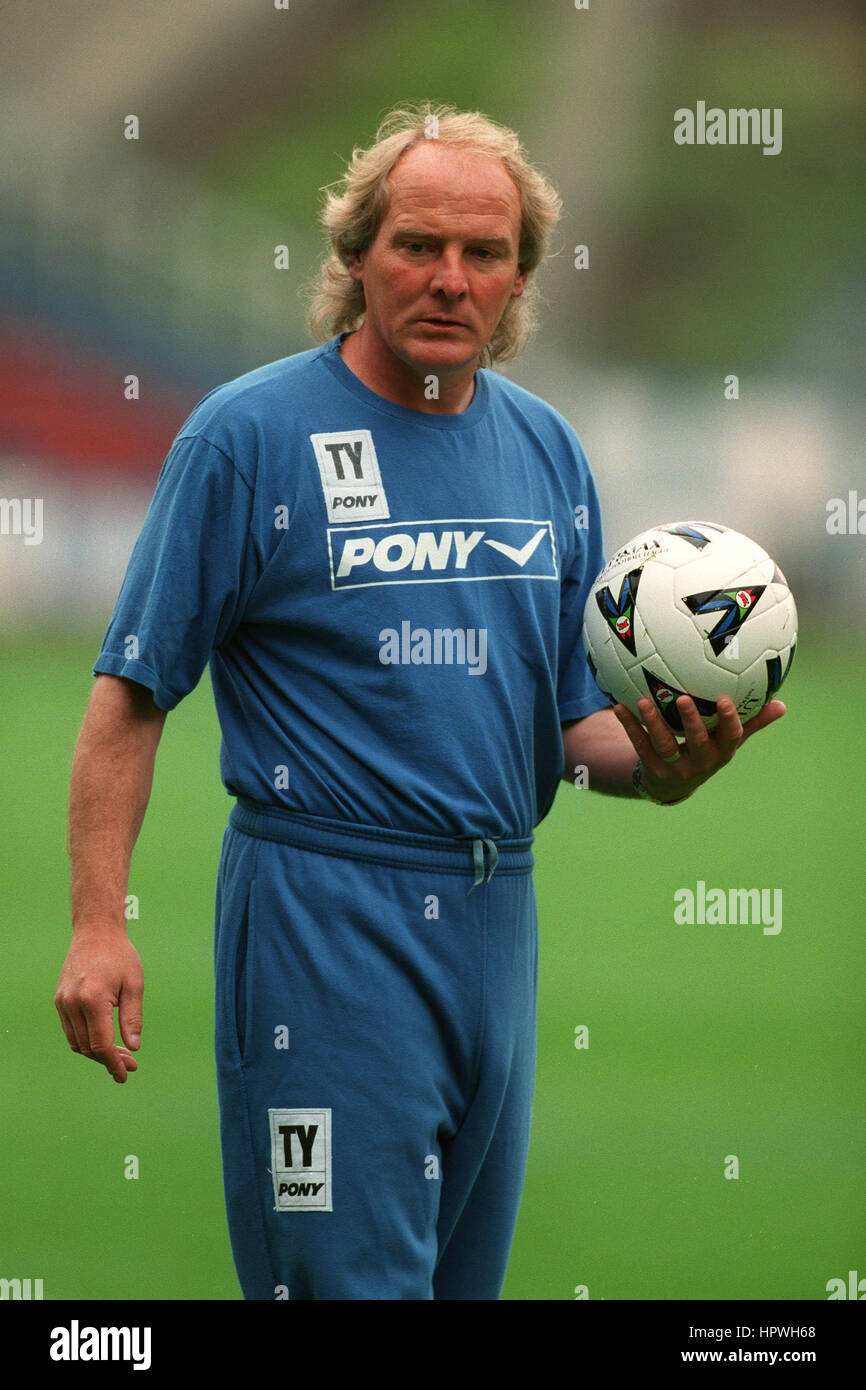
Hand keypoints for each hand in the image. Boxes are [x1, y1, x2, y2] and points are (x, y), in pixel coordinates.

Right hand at [55, 931, 142, 1083]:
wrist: (96, 932)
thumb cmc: (120, 956)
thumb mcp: (134, 985)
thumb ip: (132, 1018)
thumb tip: (133, 1047)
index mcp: (92, 999)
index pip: (101, 1044)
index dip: (113, 1063)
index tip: (125, 1075)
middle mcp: (72, 1003)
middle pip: (88, 1047)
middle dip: (108, 1060)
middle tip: (130, 1065)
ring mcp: (63, 1002)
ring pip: (76, 1042)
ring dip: (96, 1054)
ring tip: (119, 1056)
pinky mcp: (60, 1000)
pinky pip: (71, 1030)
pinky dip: (85, 1040)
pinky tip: (103, 1041)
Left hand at [613, 695, 785, 802]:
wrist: (673, 785)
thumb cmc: (707, 751)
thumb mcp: (729, 741)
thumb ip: (752, 721)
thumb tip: (783, 705)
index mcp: (722, 751)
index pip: (730, 737)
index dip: (728, 721)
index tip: (725, 700)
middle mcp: (701, 762)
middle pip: (696, 742)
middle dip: (691, 722)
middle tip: (683, 698)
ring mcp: (676, 768)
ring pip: (664, 746)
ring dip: (653, 723)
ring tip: (643, 702)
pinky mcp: (652, 768)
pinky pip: (639, 745)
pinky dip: (629, 726)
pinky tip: (619, 706)